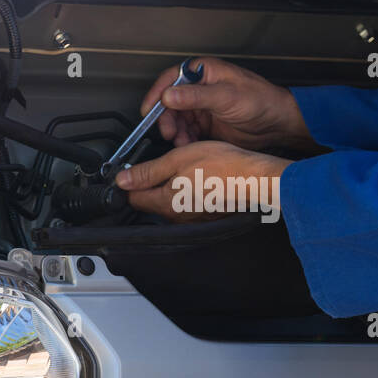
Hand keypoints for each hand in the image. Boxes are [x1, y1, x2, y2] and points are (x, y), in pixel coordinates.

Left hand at [114, 141, 290, 222]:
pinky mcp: (205, 216)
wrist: (254, 179)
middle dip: (151, 182)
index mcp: (165, 203)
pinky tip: (199, 178)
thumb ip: (147, 171)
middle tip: (165, 162)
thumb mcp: (178, 159)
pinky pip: (187, 204)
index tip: (136, 166)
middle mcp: (176, 217)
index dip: (130, 181)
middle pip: (150, 201)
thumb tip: (123, 179)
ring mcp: (191, 219)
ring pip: (169, 201)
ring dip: (171, 185)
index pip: (132, 197)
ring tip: (186, 167)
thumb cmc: (223, 167)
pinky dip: (188, 191)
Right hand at [139, 56, 312, 152]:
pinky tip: (189, 146)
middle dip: (167, 119)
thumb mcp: (226, 96)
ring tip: (182, 142)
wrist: (277, 122)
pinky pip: (188, 132)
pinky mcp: (207, 125)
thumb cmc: (260, 100)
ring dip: (176, 132)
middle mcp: (199, 89)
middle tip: (170, 132)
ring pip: (177, 120)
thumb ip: (196, 96)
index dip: (156, 95)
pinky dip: (186, 140)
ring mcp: (202, 107)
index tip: (148, 111)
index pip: (170, 80)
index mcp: (202, 72)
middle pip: (170, 103)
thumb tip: (169, 96)